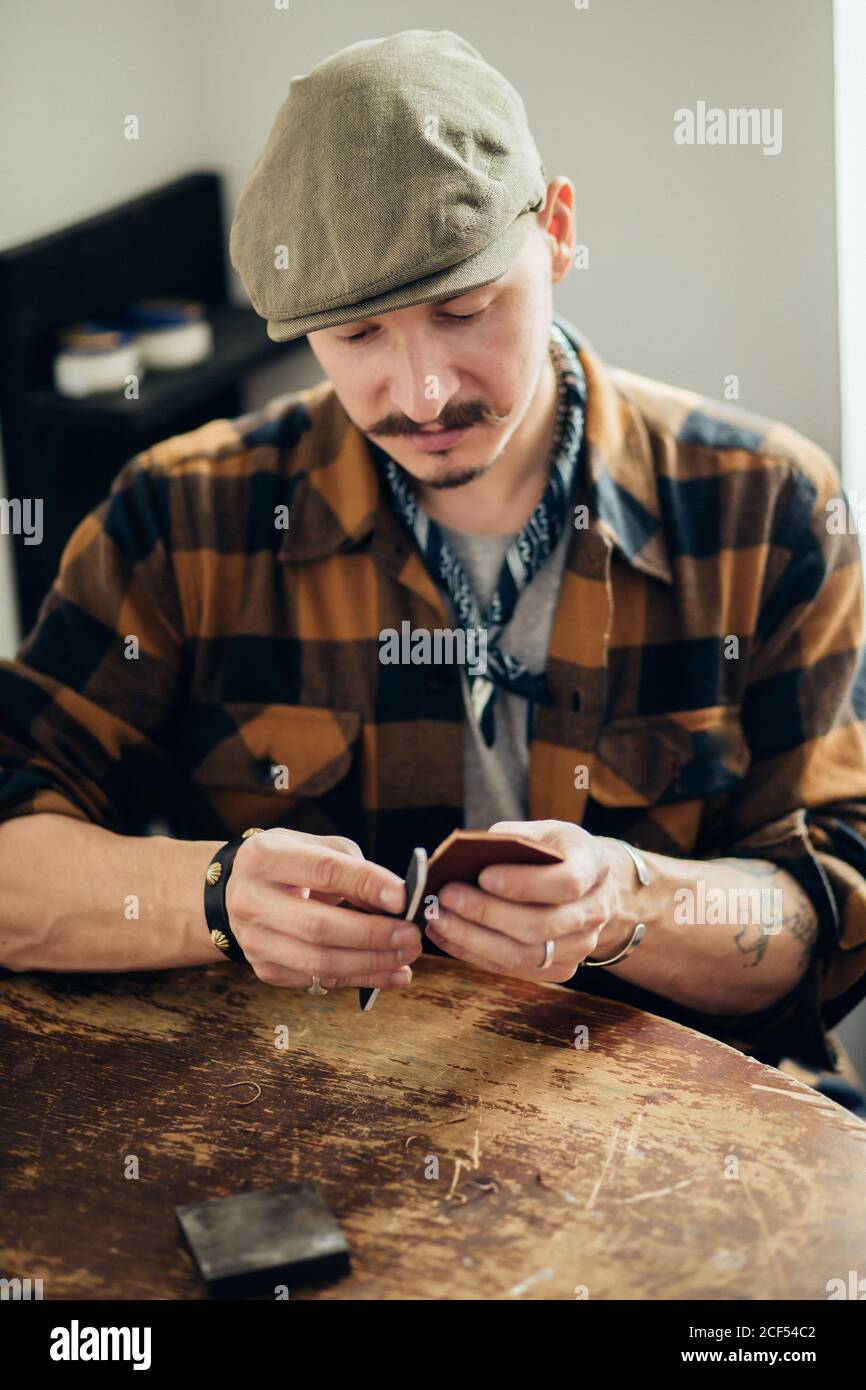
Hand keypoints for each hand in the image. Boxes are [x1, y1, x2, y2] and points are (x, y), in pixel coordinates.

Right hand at [224, 828, 421, 989]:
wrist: (238, 891)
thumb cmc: (290, 864)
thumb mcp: (316, 848)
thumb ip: (354, 869)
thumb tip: (394, 904)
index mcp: (265, 857)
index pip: (323, 871)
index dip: (367, 885)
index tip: (403, 897)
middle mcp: (252, 900)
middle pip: (319, 926)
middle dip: (373, 934)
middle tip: (412, 935)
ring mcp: (255, 939)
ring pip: (319, 962)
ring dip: (372, 963)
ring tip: (408, 955)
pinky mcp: (264, 969)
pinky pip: (320, 980)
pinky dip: (362, 979)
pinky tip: (393, 973)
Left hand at [424, 819, 626, 982]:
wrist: (588, 886)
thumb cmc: (555, 852)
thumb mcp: (543, 831)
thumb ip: (510, 839)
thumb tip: (463, 856)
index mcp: (594, 868)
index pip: (566, 883)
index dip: (524, 883)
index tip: (483, 876)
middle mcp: (594, 912)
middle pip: (540, 925)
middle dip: (486, 912)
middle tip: (446, 897)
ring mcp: (580, 946)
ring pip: (524, 954)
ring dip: (473, 939)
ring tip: (437, 919)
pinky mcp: (561, 969)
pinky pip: (513, 968)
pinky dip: (474, 954)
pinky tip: (445, 936)